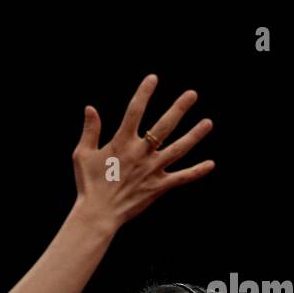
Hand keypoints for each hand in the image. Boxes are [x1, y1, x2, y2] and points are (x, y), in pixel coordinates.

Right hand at [72, 74, 214, 231]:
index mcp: (122, 143)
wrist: (98, 214)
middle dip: (179, 108)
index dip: (144, 93)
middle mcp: (141, 153)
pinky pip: (181, 178)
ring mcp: (152, 170)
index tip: (153, 78)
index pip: (135, 111)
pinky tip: (211, 164)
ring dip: (195, 135)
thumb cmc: (88, 184)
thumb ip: (90, 130)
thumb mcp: (83, 155)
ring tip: (208, 123)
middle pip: (164, 126)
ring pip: (179, 149)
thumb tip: (90, 108)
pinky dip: (197, 172)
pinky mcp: (158, 187)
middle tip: (192, 94)